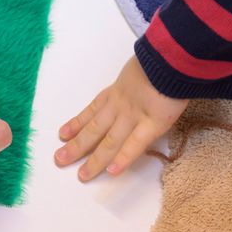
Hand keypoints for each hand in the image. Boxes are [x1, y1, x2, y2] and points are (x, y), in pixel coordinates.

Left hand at [55, 55, 187, 180]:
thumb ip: (136, 78)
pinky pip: (135, 145)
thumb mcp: (141, 66)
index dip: (77, 123)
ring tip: (81, 176)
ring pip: (110, 141)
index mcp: (118, 90)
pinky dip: (123, 159)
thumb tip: (138, 84)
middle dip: (76, 146)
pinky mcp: (153, 124)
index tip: (62, 134)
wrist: (172, 55)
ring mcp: (134, 115)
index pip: (93, 109)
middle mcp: (120, 105)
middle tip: (59, 160)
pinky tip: (111, 172)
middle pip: (94, 128)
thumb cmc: (161, 57)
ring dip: (94, 159)